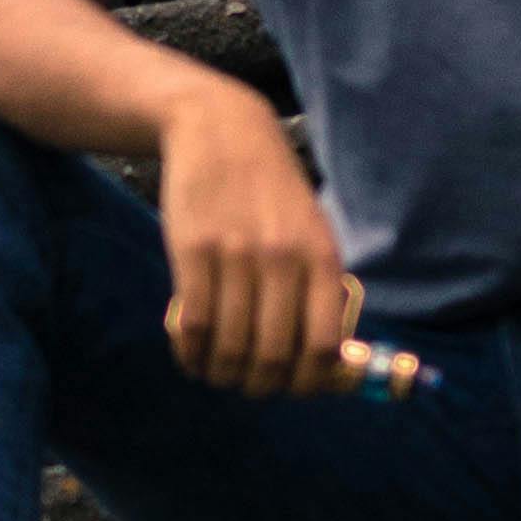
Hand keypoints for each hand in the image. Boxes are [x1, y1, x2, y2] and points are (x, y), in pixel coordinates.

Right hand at [155, 81, 352, 396]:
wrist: (220, 131)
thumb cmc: (271, 193)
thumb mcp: (311, 232)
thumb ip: (319, 290)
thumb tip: (329, 364)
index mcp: (323, 258)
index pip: (325, 346)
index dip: (308, 382)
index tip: (291, 389)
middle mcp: (284, 259)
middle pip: (274, 355)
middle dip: (259, 385)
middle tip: (247, 385)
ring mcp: (236, 255)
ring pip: (231, 345)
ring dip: (222, 373)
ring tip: (216, 372)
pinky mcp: (193, 251)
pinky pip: (193, 324)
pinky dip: (191, 353)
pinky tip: (191, 354)